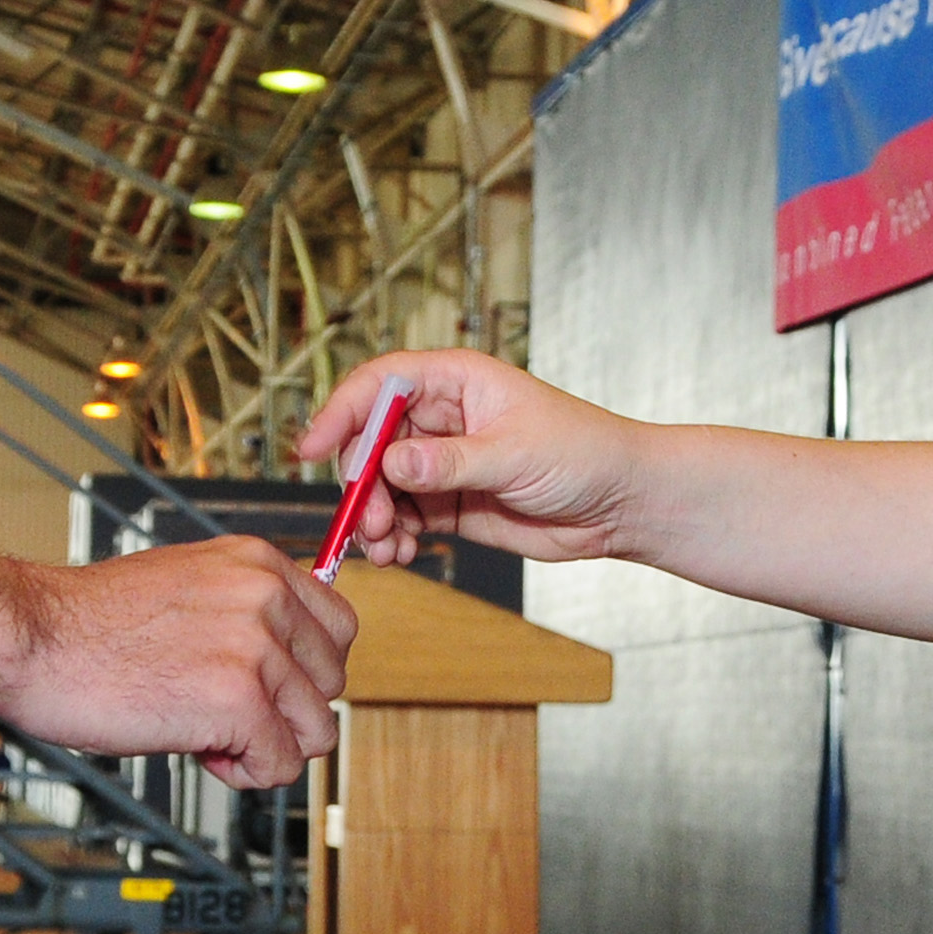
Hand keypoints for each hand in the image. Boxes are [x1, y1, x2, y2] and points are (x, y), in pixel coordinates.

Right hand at [0, 540, 350, 788]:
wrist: (34, 638)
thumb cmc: (90, 623)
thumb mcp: (187, 584)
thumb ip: (244, 610)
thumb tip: (287, 661)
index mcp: (258, 563)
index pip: (339, 628)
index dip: (304, 672)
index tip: (262, 687)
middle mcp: (267, 597)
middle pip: (332, 683)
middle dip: (284, 712)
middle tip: (223, 713)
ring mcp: (257, 648)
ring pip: (315, 730)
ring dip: (264, 746)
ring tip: (206, 731)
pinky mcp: (240, 700)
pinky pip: (279, 764)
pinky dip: (242, 773)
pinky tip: (197, 749)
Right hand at [293, 350, 653, 566]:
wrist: (621, 502)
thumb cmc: (583, 453)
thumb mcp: (514, 453)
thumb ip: (449, 461)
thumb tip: (392, 463)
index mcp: (456, 381)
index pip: (381, 385)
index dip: (341, 412)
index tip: (311, 449)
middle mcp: (442, 417)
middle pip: (371, 441)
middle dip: (360, 482)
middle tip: (368, 520)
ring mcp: (443, 462)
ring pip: (382, 485)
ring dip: (373, 517)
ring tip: (387, 546)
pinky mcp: (450, 502)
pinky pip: (403, 516)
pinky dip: (392, 536)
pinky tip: (400, 553)